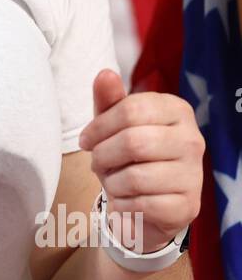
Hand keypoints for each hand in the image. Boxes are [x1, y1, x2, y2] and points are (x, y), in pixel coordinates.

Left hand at [78, 69, 204, 252]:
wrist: (150, 204)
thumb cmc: (130, 157)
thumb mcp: (115, 125)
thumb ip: (109, 100)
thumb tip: (104, 74)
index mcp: (177, 110)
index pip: (131, 109)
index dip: (99, 127)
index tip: (86, 140)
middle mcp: (192, 139)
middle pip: (133, 141)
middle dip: (103, 156)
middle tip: (97, 163)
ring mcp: (194, 174)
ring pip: (135, 177)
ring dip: (111, 183)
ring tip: (113, 182)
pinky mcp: (188, 206)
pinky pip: (142, 204)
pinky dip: (123, 205)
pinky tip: (125, 201)